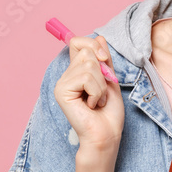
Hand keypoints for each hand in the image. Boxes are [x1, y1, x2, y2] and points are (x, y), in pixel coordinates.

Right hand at [53, 35, 123, 154]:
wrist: (106, 135)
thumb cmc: (109, 113)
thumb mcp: (110, 80)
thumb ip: (104, 60)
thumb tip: (99, 36)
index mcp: (76, 71)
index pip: (78, 42)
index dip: (93, 45)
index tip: (105, 61)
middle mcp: (66, 75)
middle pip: (85, 51)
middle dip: (102, 71)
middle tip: (101, 92)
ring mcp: (62, 83)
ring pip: (88, 64)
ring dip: (101, 85)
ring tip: (97, 101)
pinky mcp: (61, 91)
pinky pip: (86, 77)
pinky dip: (97, 92)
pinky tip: (92, 106)